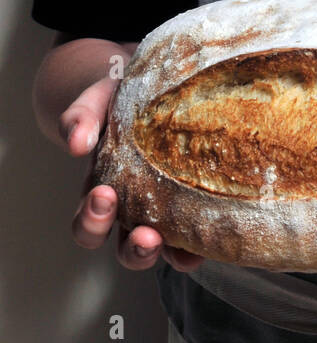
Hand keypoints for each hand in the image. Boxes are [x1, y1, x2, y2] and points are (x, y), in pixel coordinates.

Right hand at [62, 74, 202, 272]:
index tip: (104, 195)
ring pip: (165, 250)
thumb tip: (76, 143)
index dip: (92, 221)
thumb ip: (81, 119)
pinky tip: (215, 234)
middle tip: (145, 233)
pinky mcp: (195, 206)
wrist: (150, 89)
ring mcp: (166, 213)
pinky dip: (203, 242)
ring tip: (179, 241)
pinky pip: (198, 236)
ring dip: (171, 253)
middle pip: (126, 250)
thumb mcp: (96, 103)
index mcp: (103, 195)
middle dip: (134, 248)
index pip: (88, 226)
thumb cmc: (118, 101)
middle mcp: (133, 213)